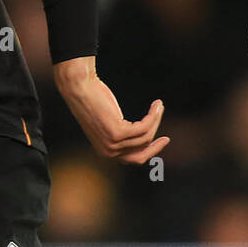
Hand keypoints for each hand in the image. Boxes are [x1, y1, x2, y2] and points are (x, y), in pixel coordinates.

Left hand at [53, 56, 168, 164]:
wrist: (80, 88)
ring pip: (145, 137)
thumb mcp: (108, 121)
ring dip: (156, 120)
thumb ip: (120, 132)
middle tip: (167, 138)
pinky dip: (154, 116)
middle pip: (141, 154)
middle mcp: (108, 152)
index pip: (133, 158)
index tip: (161, 139)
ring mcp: (112, 144)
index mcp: (104, 152)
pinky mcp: (117, 133)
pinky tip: (156, 104)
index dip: (149, 151)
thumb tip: (141, 135)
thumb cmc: (94, 100)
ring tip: (159, 106)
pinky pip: (144, 127)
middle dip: (156, 147)